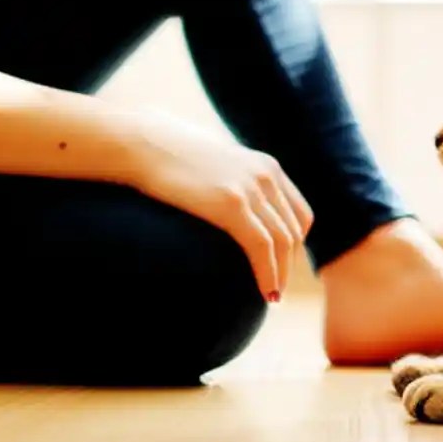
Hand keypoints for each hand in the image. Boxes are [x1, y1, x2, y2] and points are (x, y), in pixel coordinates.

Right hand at [126, 110, 312, 301]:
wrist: (143, 145)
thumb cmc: (169, 159)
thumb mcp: (214, 168)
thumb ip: (232, 185)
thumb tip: (230, 209)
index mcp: (265, 166)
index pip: (299, 213)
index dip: (295, 245)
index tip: (282, 266)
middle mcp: (266, 175)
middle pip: (294, 230)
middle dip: (289, 264)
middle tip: (276, 288)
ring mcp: (251, 187)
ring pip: (283, 242)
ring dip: (281, 274)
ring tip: (272, 296)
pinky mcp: (232, 204)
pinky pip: (262, 247)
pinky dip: (268, 273)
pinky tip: (265, 292)